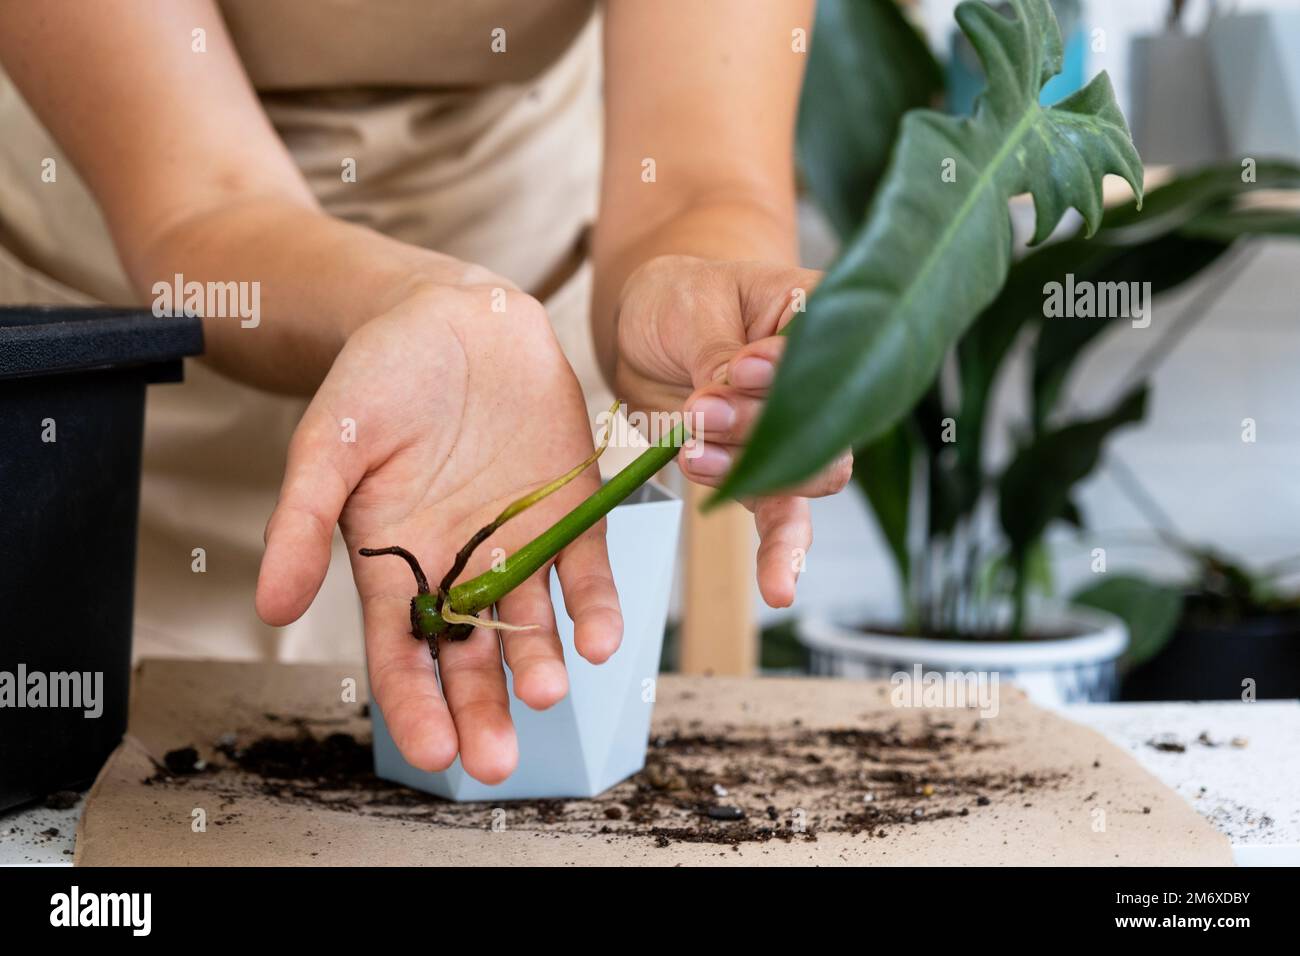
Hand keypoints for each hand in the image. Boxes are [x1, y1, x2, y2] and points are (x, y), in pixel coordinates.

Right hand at [255, 280, 620, 783]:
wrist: (452, 317)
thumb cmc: (378, 379)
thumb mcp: (326, 445)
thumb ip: (301, 523)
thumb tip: (271, 607)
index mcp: (395, 559)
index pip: (400, 650)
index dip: (413, 703)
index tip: (430, 751)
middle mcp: (459, 563)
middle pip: (468, 654)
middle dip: (480, 708)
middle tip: (493, 760)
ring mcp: (518, 540)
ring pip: (529, 621)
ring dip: (538, 661)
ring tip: (544, 693)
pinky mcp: (569, 510)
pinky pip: (586, 568)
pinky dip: (596, 604)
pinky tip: (602, 638)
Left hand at [614, 254, 852, 606]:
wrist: (645, 326)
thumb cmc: (679, 298)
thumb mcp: (694, 310)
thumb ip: (715, 359)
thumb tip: (720, 403)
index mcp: (822, 320)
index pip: (829, 358)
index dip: (788, 376)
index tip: (741, 367)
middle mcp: (823, 383)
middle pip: (823, 428)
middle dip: (759, 428)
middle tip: (702, 409)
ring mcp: (795, 434)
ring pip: (804, 476)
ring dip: (745, 470)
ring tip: (692, 451)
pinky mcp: (759, 472)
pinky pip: (781, 518)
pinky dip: (780, 553)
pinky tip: (779, 588)